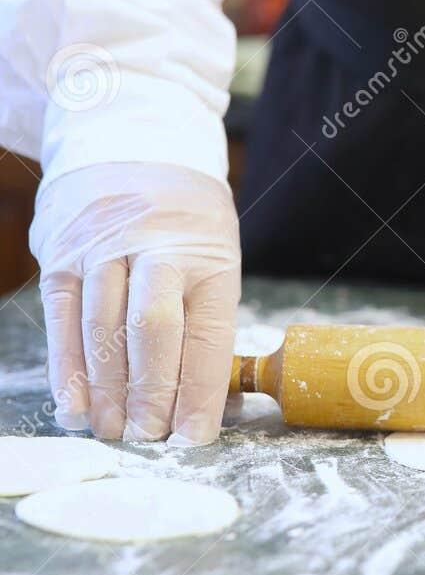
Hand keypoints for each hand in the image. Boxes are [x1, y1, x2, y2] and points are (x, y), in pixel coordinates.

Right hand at [30, 162, 239, 445]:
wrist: (129, 138)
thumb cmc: (183, 216)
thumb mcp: (214, 250)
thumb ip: (203, 315)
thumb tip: (202, 400)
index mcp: (206, 253)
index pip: (205, 332)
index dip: (200, 390)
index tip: (195, 435)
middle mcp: (154, 245)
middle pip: (151, 331)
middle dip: (151, 393)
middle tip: (148, 436)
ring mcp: (102, 246)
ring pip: (102, 328)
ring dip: (107, 390)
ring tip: (114, 431)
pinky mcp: (61, 252)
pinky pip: (62, 317)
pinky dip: (67, 368)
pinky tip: (75, 404)